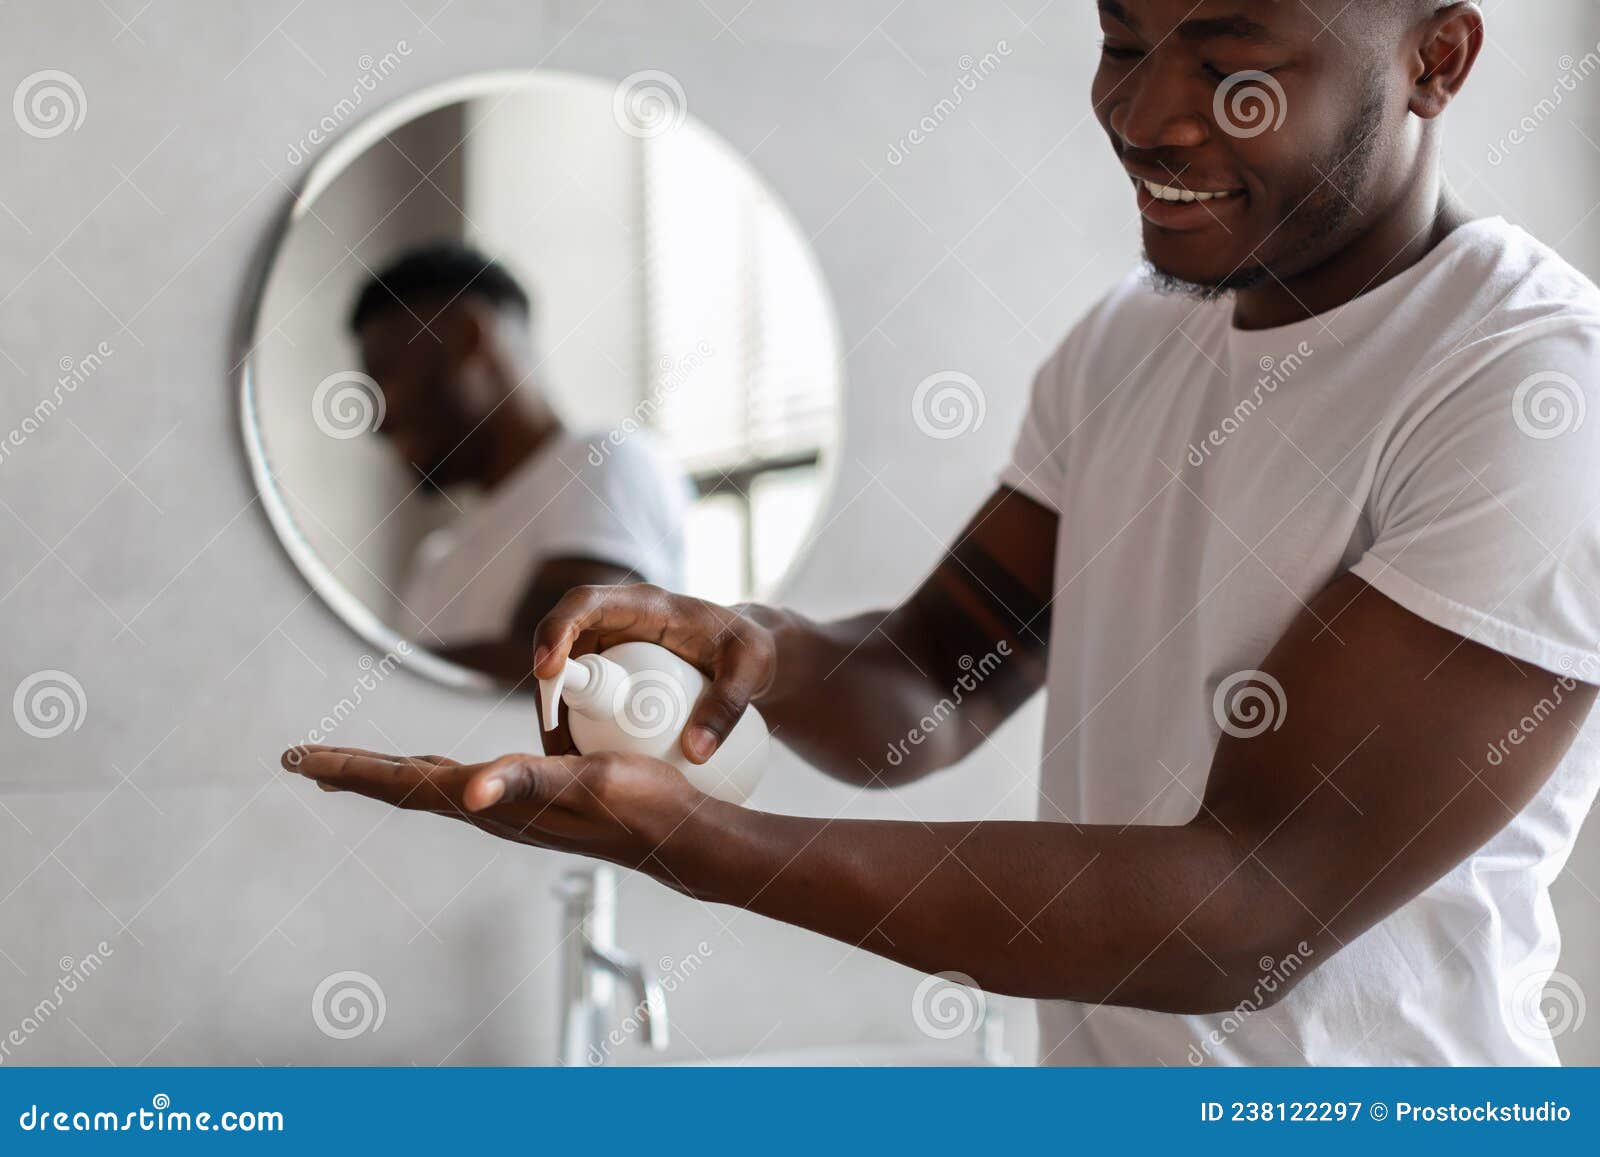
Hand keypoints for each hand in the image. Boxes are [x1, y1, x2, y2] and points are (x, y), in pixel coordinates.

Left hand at [280, 744, 700, 865]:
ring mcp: (506, 809)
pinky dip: (424, 772)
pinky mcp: (526, 804)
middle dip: (350, 771)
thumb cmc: (638, 807)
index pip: (403, 782)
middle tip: (298, 759)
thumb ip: (527, 782)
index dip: (349, 768)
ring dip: (381, 774)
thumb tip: (471, 791)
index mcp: (491, 802)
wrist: (674, 837)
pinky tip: (427, 770)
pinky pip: (458, 784)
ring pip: (426, 786)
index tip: (297, 758)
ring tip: (345, 767)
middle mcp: (490, 809)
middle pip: (402, 786)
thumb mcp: (584, 783)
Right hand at [533, 584, 776, 763]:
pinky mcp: (612, 675)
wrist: (746, 653)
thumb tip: (695, 753)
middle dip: (549, 694)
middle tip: (555, 743)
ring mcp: (610, 649)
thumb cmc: (749, 648)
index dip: (557, 630)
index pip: (585, 603)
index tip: (547, 671)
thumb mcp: (750, 669)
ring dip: (557, 719)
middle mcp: (617, 622)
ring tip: (566, 765)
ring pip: (567, 679)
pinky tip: (582, 765)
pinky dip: (577, 728)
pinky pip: (584, 699)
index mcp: (644, 604)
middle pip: (562, 647)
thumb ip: (728, 705)